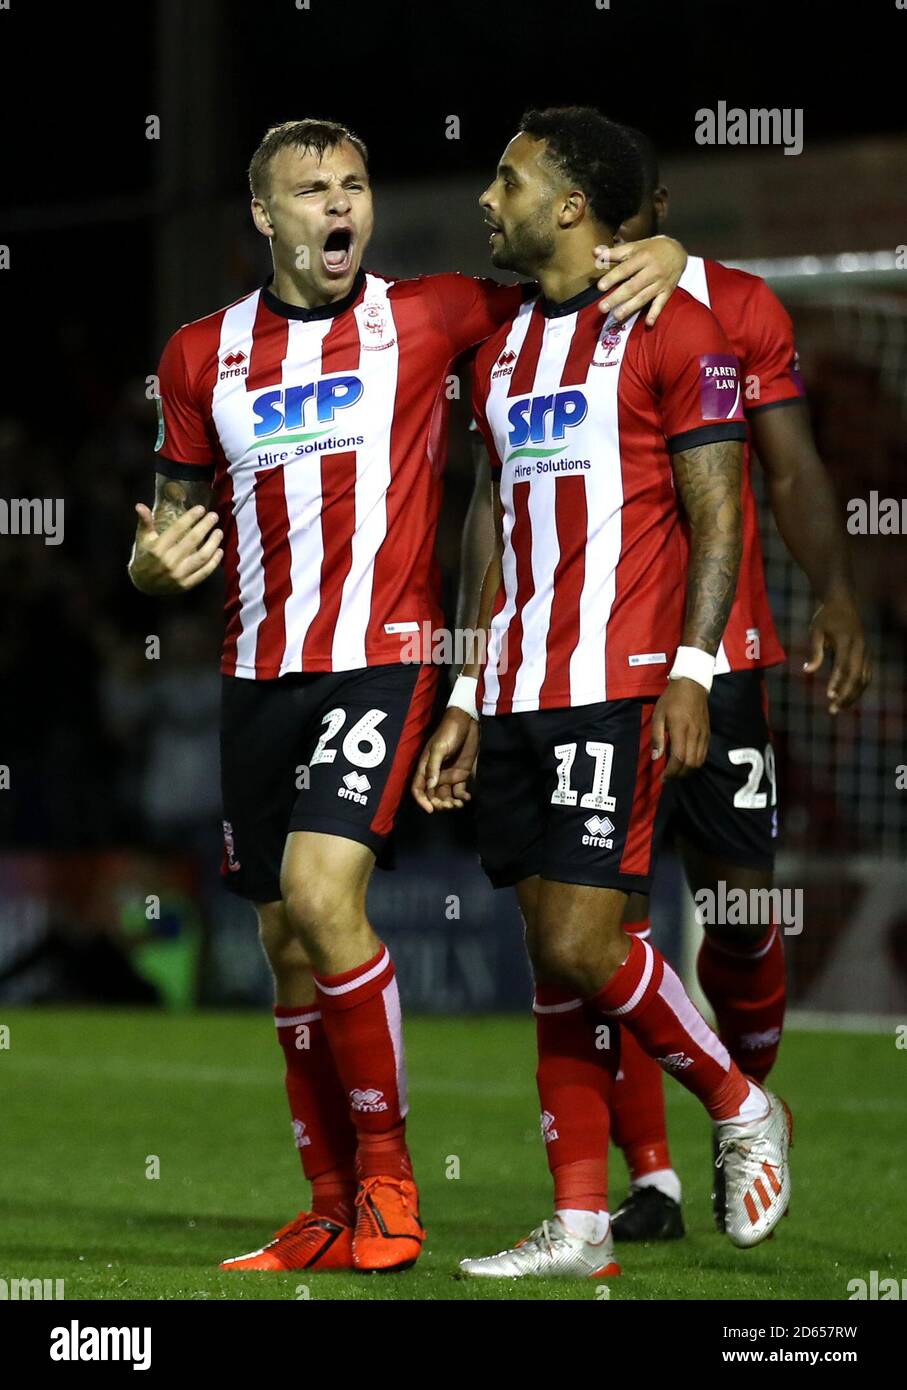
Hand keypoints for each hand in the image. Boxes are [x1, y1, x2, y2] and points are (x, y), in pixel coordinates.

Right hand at [129, 504, 223, 593]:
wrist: (142, 585)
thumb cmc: (143, 557)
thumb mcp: (142, 539)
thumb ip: (145, 522)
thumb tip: (140, 505)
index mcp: (157, 548)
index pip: (177, 529)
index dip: (190, 517)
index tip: (201, 509)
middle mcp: (169, 561)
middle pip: (192, 540)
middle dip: (205, 526)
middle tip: (214, 516)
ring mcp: (178, 574)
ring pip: (201, 557)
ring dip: (213, 543)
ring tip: (219, 532)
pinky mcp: (186, 585)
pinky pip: (204, 572)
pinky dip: (214, 562)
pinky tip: (219, 551)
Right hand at [411, 711, 479, 812]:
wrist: (468, 722)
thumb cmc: (449, 731)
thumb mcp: (439, 747)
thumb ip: (433, 767)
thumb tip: (429, 786)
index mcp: (425, 767)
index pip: (418, 789)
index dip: (422, 801)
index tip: (431, 809)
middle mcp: (435, 774)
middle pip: (432, 796)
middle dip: (438, 804)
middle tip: (449, 805)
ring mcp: (449, 775)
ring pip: (446, 796)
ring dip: (450, 803)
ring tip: (459, 803)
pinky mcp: (461, 774)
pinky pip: (459, 791)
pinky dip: (462, 797)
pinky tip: (467, 797)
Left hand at [594, 235, 686, 326]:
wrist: (677, 251)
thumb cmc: (650, 250)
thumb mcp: (634, 247)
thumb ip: (614, 252)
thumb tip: (595, 253)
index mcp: (642, 258)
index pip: (625, 269)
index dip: (613, 278)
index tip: (600, 287)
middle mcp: (652, 271)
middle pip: (633, 286)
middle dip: (617, 298)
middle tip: (602, 308)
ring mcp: (660, 283)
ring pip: (644, 297)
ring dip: (630, 307)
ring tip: (616, 316)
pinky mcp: (667, 292)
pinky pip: (661, 304)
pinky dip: (655, 313)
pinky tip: (648, 323)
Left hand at [651, 677, 709, 778]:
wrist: (692, 685)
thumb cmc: (671, 699)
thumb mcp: (658, 715)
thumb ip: (657, 737)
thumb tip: (656, 757)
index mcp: (681, 729)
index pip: (678, 757)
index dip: (671, 772)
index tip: (663, 778)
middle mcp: (695, 734)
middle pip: (690, 763)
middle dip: (679, 775)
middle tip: (669, 777)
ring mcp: (703, 735)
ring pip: (699, 761)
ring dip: (688, 771)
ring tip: (676, 772)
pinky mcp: (708, 734)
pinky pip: (704, 755)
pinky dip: (695, 763)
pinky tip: (686, 762)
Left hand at [803, 593, 870, 714]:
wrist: (844, 602)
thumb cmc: (826, 617)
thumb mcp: (816, 631)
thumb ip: (814, 651)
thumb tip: (807, 671)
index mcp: (846, 641)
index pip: (843, 666)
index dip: (836, 682)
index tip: (829, 696)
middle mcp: (860, 647)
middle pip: (857, 677)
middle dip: (846, 695)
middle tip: (833, 710)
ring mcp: (867, 651)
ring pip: (864, 679)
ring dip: (853, 695)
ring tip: (839, 707)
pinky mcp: (868, 654)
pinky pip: (866, 675)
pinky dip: (858, 688)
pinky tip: (847, 698)